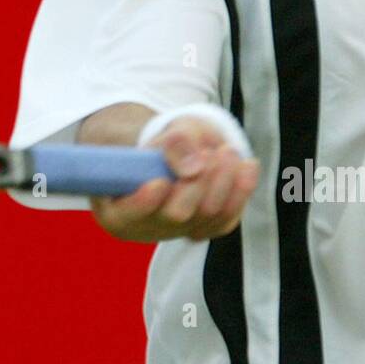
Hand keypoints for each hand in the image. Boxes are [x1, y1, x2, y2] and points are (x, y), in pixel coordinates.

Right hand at [89, 116, 258, 241]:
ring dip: (223, 182)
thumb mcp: (164, 131)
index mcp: (117, 208)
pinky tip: (247, 166)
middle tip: (212, 152)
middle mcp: (146, 227)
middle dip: (197, 183)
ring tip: (228, 152)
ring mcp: (176, 232)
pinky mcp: (204, 230)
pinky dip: (240, 192)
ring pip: (206, 217)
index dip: (142, 202)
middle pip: (176, 215)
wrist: (177, 153)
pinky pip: (226, 220)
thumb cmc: (161, 143)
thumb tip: (193, 167)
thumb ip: (174, 143)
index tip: (158, 182)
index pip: (127, 215)